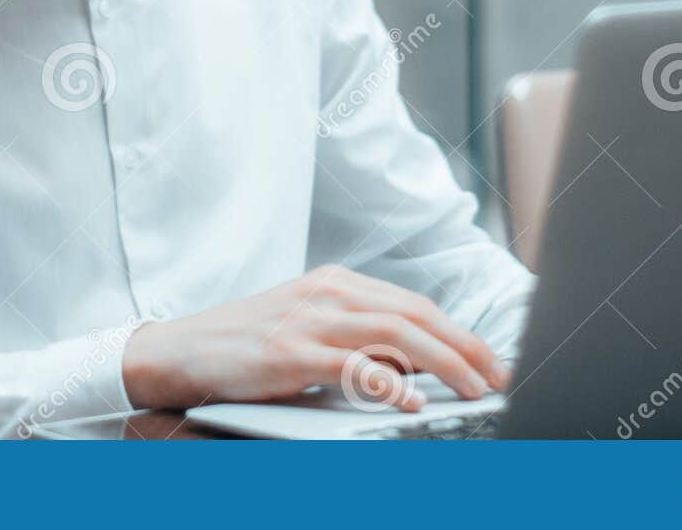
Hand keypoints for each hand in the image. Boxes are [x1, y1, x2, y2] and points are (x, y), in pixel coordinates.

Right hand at [120, 264, 510, 411]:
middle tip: (498, 377)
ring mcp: (309, 320)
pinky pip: (350, 366)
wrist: (182, 350)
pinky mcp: (290, 353)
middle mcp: (328, 293)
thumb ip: (357, 337)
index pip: (414, 304)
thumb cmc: (247, 344)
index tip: (492, 360)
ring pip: (394, 334)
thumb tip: (417, 365)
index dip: (460, 332)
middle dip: (465, 347)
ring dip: (442, 362)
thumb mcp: (308, 326)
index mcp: (337, 283)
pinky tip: (410, 399)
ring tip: (472, 389)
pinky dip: (387, 381)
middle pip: (415, 314)